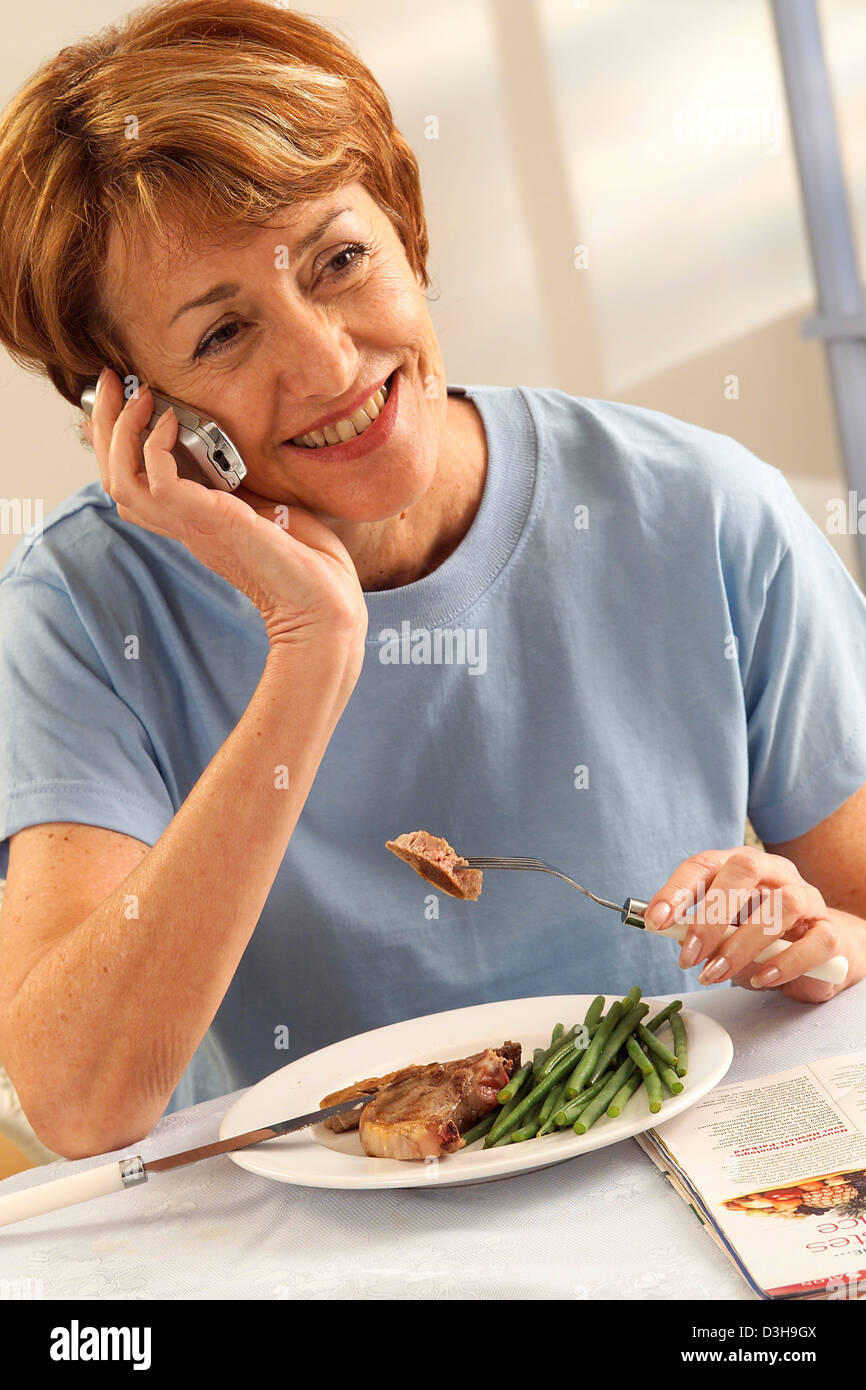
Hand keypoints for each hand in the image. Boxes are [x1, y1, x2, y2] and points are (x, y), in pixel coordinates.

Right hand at [86, 370, 367, 648]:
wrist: (326, 605)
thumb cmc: (307, 562)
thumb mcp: (265, 507)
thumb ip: (238, 483)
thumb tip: (225, 450)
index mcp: (194, 522)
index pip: (132, 485)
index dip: (115, 444)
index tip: (121, 399)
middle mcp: (184, 525)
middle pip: (115, 479)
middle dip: (105, 425)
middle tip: (111, 382)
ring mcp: (193, 526)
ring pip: (121, 481)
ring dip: (119, 431)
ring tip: (137, 395)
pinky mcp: (210, 522)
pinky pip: (158, 481)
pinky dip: (155, 445)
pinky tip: (169, 421)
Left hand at [643, 847, 849, 1001]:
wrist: (815, 950)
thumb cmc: (759, 936)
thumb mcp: (723, 933)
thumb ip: (700, 931)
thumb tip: (672, 937)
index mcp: (740, 865)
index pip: (705, 863)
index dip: (677, 889)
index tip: (656, 920)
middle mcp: (774, 873)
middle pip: (744, 871)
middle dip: (711, 916)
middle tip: (689, 956)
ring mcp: (808, 898)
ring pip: (782, 906)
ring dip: (743, 944)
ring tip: (716, 974)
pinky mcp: (830, 932)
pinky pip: (814, 942)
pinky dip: (785, 963)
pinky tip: (762, 978)